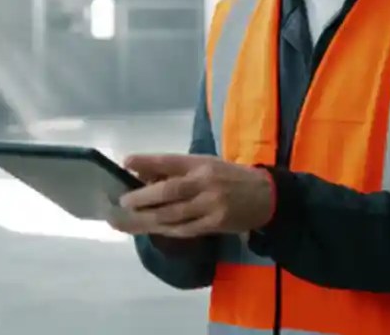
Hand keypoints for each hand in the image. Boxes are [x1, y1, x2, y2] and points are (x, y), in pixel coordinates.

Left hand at [108, 154, 275, 237]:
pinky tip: (152, 229)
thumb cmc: (229, 176)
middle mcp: (205, 182)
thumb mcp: (206, 164)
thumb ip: (177, 169)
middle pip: (169, 190)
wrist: (266, 195)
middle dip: (143, 197)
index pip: (170, 161)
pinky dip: (167, 229)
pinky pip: (185, 229)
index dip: (147, 162)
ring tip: (129, 219)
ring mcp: (211, 205)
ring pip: (174, 214)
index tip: (126, 162)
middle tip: (123, 202)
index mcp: (201, 164)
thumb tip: (143, 174)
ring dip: (148, 218)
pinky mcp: (216, 224)